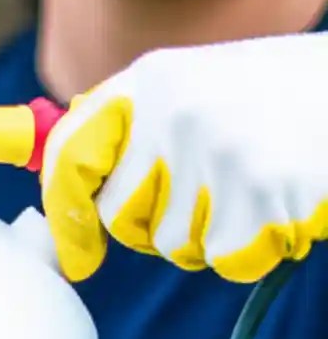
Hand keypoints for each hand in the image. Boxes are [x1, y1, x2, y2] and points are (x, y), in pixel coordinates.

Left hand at [40, 32, 327, 283]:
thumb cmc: (268, 97)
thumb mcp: (190, 86)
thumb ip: (128, 128)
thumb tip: (61, 186)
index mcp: (148, 80)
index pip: (70, 153)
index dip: (63, 208)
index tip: (73, 251)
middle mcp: (174, 112)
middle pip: (117, 217)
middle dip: (148, 226)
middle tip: (198, 200)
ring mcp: (219, 151)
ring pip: (172, 243)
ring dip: (206, 235)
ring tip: (248, 190)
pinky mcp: (264, 192)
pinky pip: (224, 258)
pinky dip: (249, 249)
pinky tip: (277, 207)